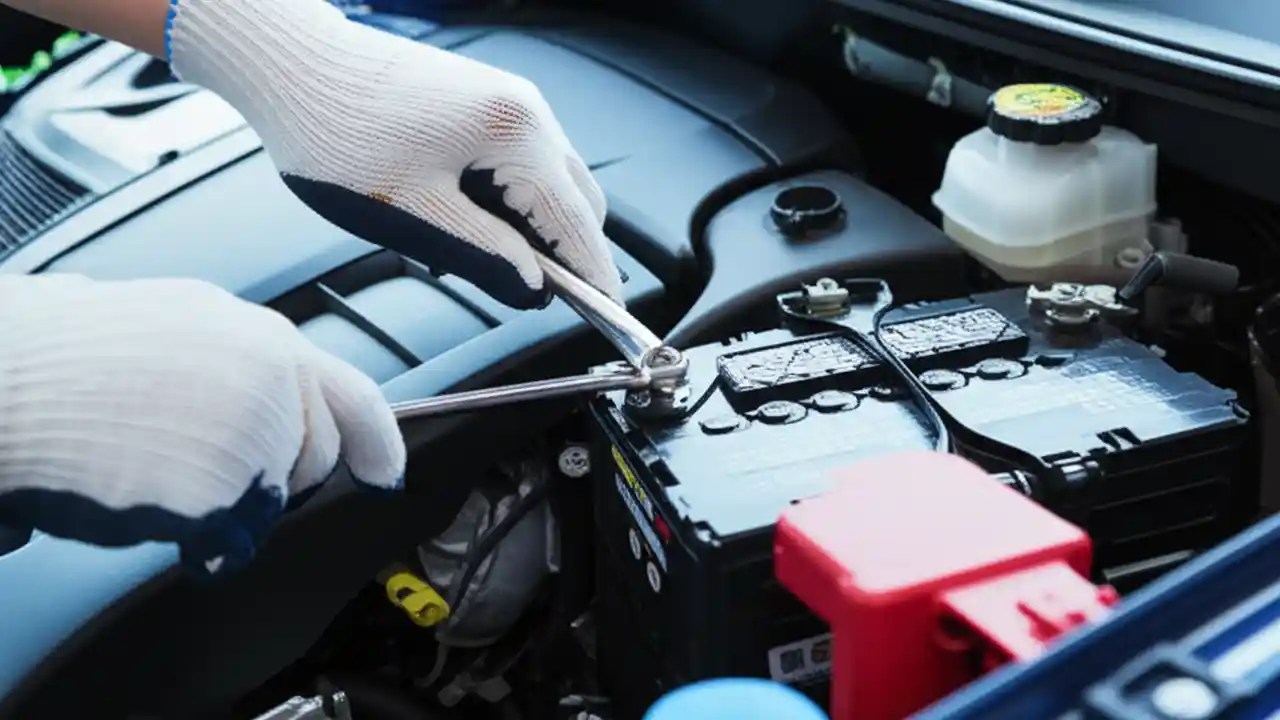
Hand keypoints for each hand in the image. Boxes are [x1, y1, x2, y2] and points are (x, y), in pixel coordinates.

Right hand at [0, 275, 404, 575]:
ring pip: (274, 501)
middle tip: (209, 468)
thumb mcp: (179, 327)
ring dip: (233, 507)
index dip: (376, 441)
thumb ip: (241, 363)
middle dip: (275, 477)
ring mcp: (253, 434)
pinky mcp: (225, 490)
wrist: (7, 381)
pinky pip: (237, 539)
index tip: (383, 471)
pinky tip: (159, 510)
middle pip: (315, 457)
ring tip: (163, 473)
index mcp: (261, 336)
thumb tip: (271, 396)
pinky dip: (205, 543)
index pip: (353, 394)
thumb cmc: (68, 358)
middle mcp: (271, 379)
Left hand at [166, 0, 622, 309]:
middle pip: (578, 201)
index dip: (595, 276)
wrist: (290, 62)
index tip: (609, 315)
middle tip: (540, 300)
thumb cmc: (336, 128)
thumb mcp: (413, 212)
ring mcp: (506, 102)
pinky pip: (521, 162)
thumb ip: (484, 255)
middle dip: (569, 253)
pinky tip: (468, 223)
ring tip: (485, 262)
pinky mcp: (483, 103)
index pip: (576, 222)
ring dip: (536, 227)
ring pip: (551, 182)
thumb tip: (533, 290)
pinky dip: (513, 201)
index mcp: (515, 134)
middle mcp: (524, 110)